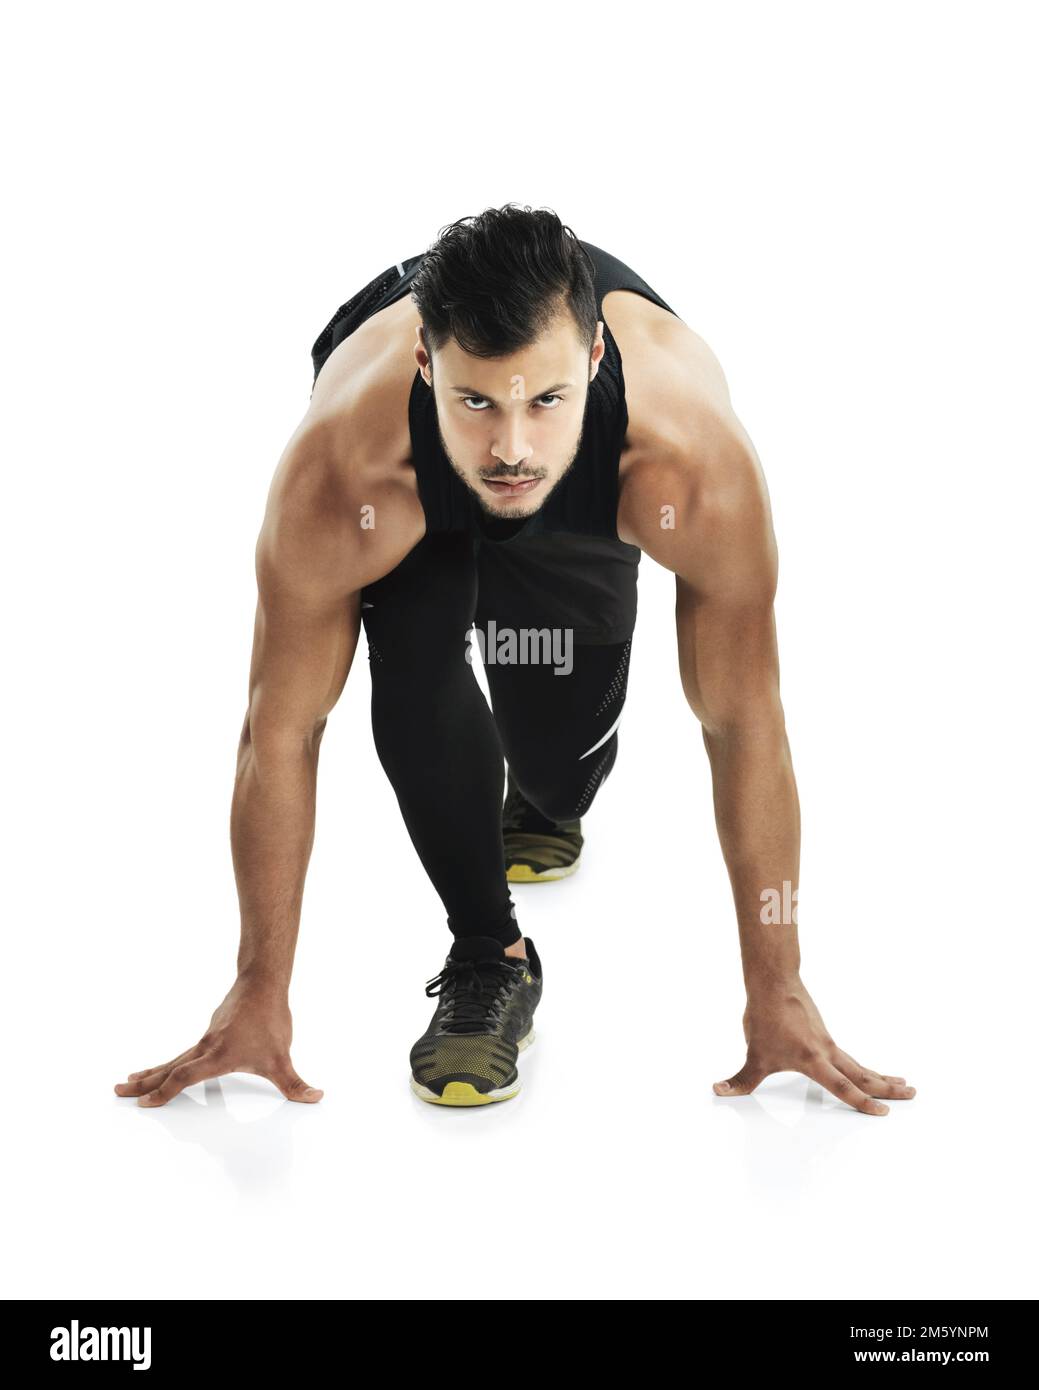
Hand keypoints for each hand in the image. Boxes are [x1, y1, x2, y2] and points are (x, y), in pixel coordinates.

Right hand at [113, 977, 322, 1106]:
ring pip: (173, 1059)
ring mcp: (205, 1039)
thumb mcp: (283, 1058)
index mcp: (216, 1056)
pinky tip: (165, 1067)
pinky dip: (168, 1062)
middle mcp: (205, 1047)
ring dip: (150, 1072)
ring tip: (128, 1081)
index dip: (164, 1092)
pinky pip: (184, 1053)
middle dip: (143, 1083)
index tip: (144, 1103)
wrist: (263, 982)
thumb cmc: (270, 1019)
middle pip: (167, 1068)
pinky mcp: (210, 1033)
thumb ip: (296, 1083)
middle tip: (117, 1092)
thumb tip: (316, 1097)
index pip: (184, 1078)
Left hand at [714, 978, 914, 1114]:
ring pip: (860, 1064)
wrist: (773, 982)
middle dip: (889, 1088)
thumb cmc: (765, 1017)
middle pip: (864, 1074)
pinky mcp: (824, 1034)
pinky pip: (849, 1056)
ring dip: (882, 1076)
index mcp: (814, 1060)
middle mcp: (827, 1052)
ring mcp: (828, 1042)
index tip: (883, 1112)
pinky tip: (868, 1070)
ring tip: (904, 1083)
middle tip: (913, 1094)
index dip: (862, 1102)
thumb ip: (740, 1080)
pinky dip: (864, 1066)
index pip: (843, 1087)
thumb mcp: (753, 1055)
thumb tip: (718, 1090)